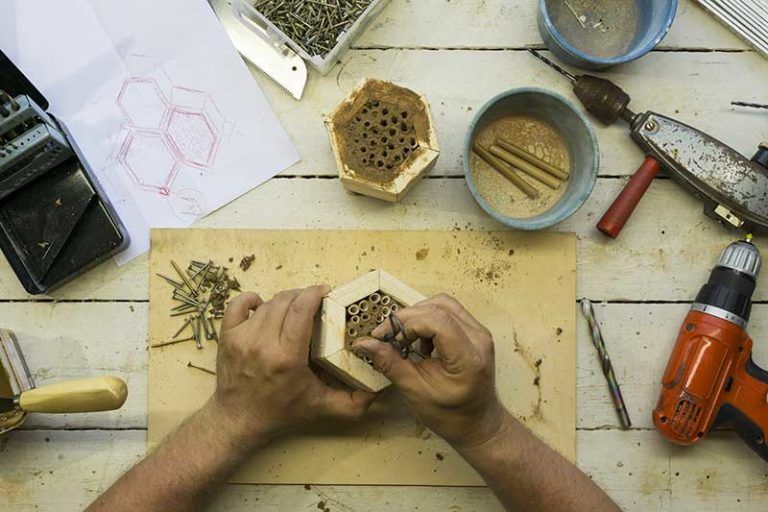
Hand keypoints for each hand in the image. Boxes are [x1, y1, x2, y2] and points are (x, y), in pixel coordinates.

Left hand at [210, 286, 375, 446]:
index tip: (326, 291)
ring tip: (294, 308)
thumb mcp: (322, 408)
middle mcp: (263, 343)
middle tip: (314, 302)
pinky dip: (252, 299)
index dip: (315, 293)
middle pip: (285, 301)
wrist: (239, 420)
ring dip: (284, 300)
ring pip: (267, 303)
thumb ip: (353, 402)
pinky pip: (238, 304)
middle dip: (303, 295)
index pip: (301, 309)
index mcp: (288, 357)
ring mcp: (242, 338)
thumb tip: (378, 389)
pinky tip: (263, 305)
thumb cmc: (281, 411)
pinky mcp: (228, 337)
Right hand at [351, 294, 508, 449]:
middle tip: (388, 336)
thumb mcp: (415, 391)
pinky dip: (429, 319)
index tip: (384, 335)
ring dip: (418, 316)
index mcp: (467, 357)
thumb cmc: (451, 415)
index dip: (406, 322)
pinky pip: (449, 312)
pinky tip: (421, 342)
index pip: (437, 320)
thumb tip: (366, 343)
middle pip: (438, 307)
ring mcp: (480, 333)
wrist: (477, 423)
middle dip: (407, 318)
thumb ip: (390, 363)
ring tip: (405, 339)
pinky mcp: (475, 332)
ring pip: (443, 304)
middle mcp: (479, 339)